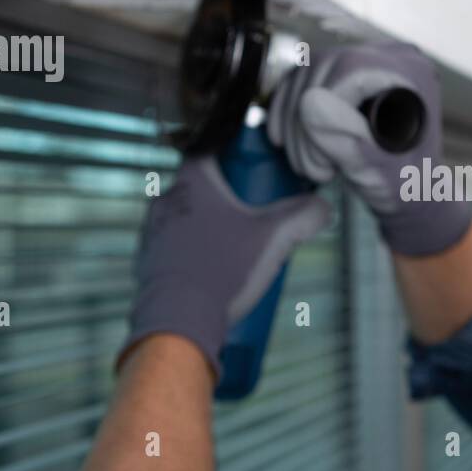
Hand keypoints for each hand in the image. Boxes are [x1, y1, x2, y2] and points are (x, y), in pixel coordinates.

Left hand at [116, 155, 330, 379]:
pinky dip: (197, 251)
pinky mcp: (149, 259)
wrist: (178, 321)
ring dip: (214, 226)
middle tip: (258, 218)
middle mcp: (166, 198)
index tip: (261, 176)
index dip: (243, 160)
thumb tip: (322, 207)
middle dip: (233, 198)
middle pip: (206, 185)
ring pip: (191, 216)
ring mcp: (153, 230)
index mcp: (193, 180)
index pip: (217, 150)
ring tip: (240, 248)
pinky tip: (218, 270)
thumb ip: (305, 215)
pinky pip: (177, 245)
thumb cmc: (223, 271)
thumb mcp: (276, 238)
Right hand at [267, 41, 471, 255]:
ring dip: (294, 126)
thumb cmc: (404, 184)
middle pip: (321, 69)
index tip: (325, 158)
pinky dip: (287, 117)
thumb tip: (309, 100)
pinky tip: (296, 148)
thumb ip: (346, 136)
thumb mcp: (378, 168)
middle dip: (305, 124)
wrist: (404, 193)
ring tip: (313, 166)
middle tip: (318, 169)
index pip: (349, 68)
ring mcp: (361, 59)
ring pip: (302, 76)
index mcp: (411, 71)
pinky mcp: (337, 72)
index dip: (323, 109)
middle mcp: (389, 55)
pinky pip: (296, 82)